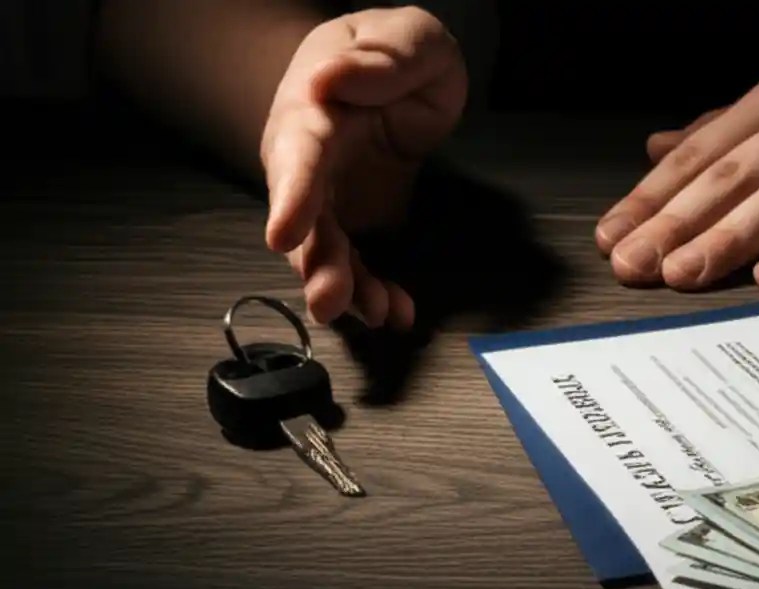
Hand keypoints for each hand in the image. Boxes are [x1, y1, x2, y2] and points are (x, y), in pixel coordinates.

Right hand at [261, 6, 466, 327]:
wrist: (394, 74)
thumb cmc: (396, 51)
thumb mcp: (407, 36)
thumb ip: (381, 59)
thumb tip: (330, 80)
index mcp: (315, 105)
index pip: (300, 149)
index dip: (293, 194)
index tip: (284, 234)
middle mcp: (307, 157)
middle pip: (304, 215)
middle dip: (314, 261)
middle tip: (329, 301)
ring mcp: (325, 195)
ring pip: (322, 249)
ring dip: (345, 287)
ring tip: (377, 314)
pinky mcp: (349, 222)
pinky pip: (353, 263)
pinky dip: (373, 292)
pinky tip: (396, 312)